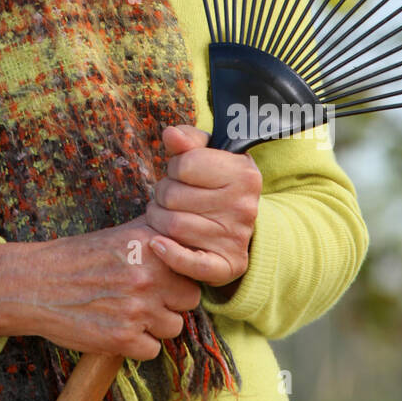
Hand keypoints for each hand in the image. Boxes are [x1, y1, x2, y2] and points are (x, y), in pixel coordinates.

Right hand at [0, 219, 201, 359]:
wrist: (36, 284)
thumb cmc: (75, 258)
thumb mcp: (118, 235)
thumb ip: (153, 235)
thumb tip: (181, 233)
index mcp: (150, 247)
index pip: (192, 267)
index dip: (178, 275)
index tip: (165, 278)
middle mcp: (148, 276)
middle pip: (189, 299)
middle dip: (171, 301)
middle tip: (147, 298)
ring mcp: (137, 309)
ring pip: (173, 327)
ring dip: (155, 325)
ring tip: (129, 313)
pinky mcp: (123, 339)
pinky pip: (152, 350)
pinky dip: (138, 344)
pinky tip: (118, 329)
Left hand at [143, 124, 261, 292]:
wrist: (240, 222)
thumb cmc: (216, 182)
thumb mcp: (208, 153)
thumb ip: (189, 140)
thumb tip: (171, 134)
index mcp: (243, 174)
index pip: (184, 164)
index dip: (174, 167)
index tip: (181, 174)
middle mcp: (244, 206)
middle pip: (173, 196)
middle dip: (161, 194)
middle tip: (168, 197)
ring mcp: (236, 238)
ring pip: (173, 226)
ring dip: (158, 219)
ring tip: (165, 214)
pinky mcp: (228, 265)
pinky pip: (193, 265)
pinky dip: (169, 254)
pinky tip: (157, 243)